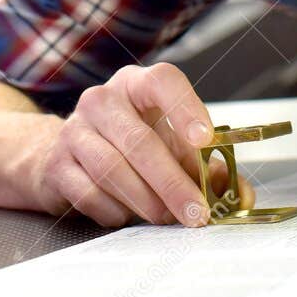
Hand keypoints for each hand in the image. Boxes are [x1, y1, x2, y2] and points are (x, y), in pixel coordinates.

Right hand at [33, 63, 252, 227]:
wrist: (65, 156)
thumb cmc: (129, 146)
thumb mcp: (172, 146)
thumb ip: (208, 168)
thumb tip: (239, 194)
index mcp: (137, 84)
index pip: (163, 80)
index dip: (186, 108)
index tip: (206, 140)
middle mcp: (103, 100)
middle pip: (139, 140)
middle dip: (172, 182)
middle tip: (195, 211)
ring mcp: (75, 130)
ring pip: (112, 169)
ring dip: (146, 200)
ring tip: (165, 216)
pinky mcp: (57, 165)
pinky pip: (89, 193)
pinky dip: (115, 210)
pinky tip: (127, 212)